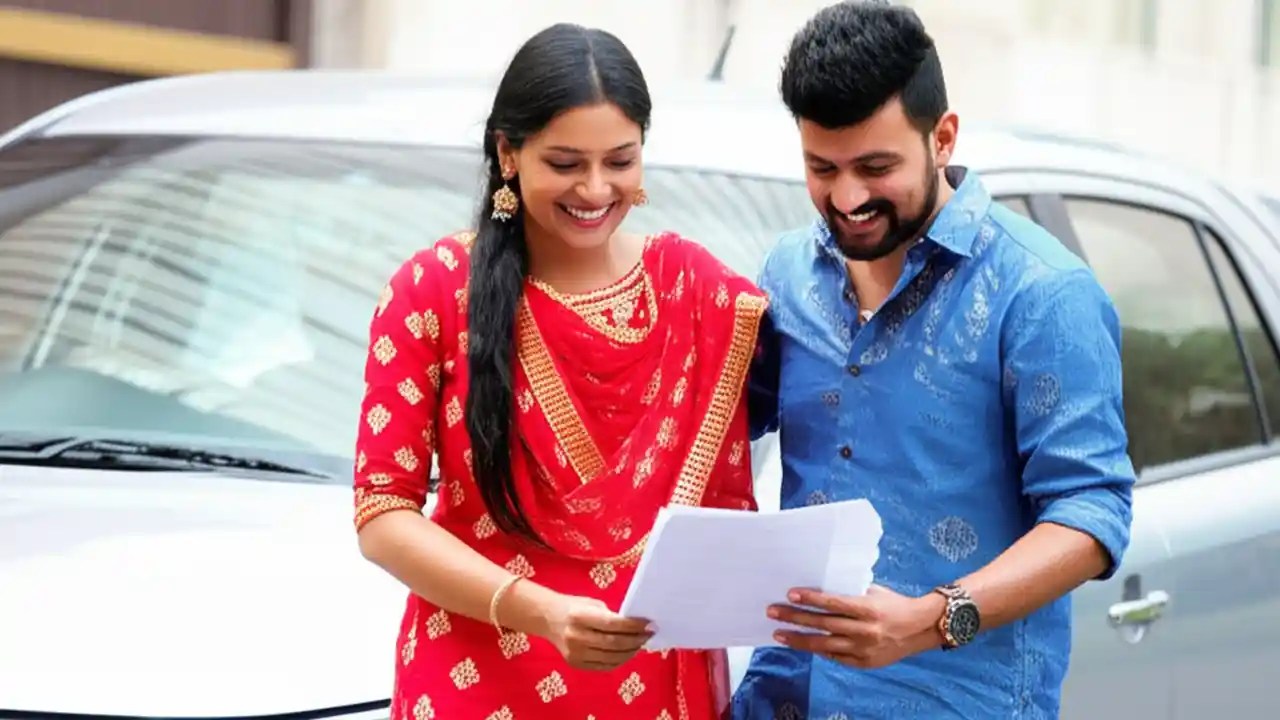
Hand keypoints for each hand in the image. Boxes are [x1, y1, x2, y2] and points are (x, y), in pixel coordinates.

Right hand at [540, 594, 652, 670]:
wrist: (548, 619)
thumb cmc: (574, 607)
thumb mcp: (592, 604)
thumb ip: (611, 616)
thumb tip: (637, 627)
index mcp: (579, 616)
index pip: (612, 624)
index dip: (633, 626)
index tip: (649, 624)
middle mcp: (576, 636)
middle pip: (613, 643)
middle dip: (636, 640)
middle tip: (649, 634)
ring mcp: (575, 653)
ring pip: (611, 657)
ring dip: (631, 651)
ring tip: (641, 644)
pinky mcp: (576, 664)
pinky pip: (604, 666)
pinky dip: (620, 660)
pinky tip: (628, 652)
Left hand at [768, 585, 944, 668]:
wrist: (922, 629)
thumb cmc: (895, 605)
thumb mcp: (874, 593)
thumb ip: (850, 593)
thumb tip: (822, 589)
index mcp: (867, 609)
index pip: (833, 603)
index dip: (810, 599)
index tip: (790, 593)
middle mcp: (864, 630)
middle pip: (823, 624)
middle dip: (795, 618)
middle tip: (772, 612)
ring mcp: (863, 649)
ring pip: (824, 645)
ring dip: (799, 639)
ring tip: (779, 634)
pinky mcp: (864, 663)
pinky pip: (836, 657)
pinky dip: (819, 650)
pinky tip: (803, 644)